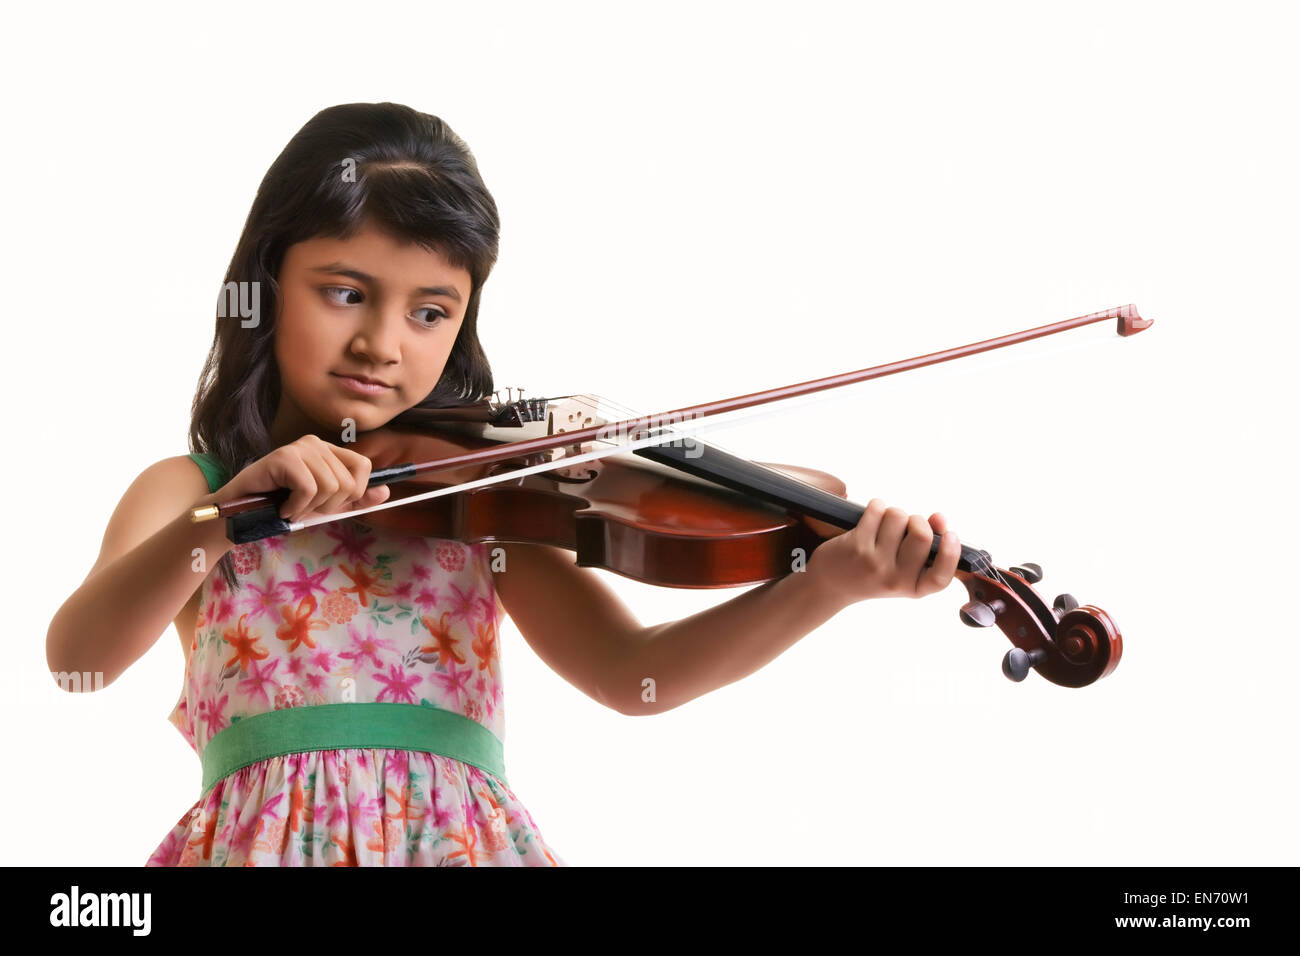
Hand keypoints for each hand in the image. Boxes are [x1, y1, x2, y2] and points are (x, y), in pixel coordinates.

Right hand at [217, 434, 390, 522]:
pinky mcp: (284, 457)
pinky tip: (282, 506)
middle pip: (349, 483)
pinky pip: (310, 489)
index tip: (330, 505)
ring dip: (310, 508)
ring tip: (291, 507)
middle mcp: (316, 444)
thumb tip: (386, 491)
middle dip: (328, 506)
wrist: (240, 513)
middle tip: (303, 508)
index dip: (355, 493)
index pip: (364, 466)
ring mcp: (300, 447)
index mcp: (329, 452)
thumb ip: (355, 499)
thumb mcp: (325, 505)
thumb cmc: (281, 506)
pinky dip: (296, 507)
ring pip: (331, 487)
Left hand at [803, 498, 960, 605]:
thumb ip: (926, 546)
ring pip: (899, 517)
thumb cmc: (874, 571)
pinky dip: (877, 505)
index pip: (941, 578)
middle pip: (922, 536)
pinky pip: (877, 510)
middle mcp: (894, 580)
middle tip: (907, 524)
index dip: (950, 554)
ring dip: (894, 513)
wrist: (831, 583)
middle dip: (917, 520)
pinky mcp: (856, 546)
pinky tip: (873, 513)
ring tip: (885, 523)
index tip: (950, 535)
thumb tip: (939, 518)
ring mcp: (874, 563)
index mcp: (912, 589)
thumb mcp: (902, 569)